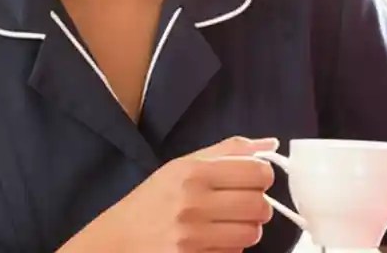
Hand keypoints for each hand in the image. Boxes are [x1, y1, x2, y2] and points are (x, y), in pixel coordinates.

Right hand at [60, 136, 278, 252]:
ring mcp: (192, 237)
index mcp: (193, 172)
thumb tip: (271, 143)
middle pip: (260, 205)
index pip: (258, 173)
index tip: (253, 180)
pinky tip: (214, 241)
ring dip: (247, 229)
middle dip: (258, 205)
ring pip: (252, 233)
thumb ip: (229, 151)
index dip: (262, 177)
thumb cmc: (153, 200)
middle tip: (242, 205)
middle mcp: (193, 203)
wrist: (116, 242)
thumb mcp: (183, 165)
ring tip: (228, 224)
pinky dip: (231, 247)